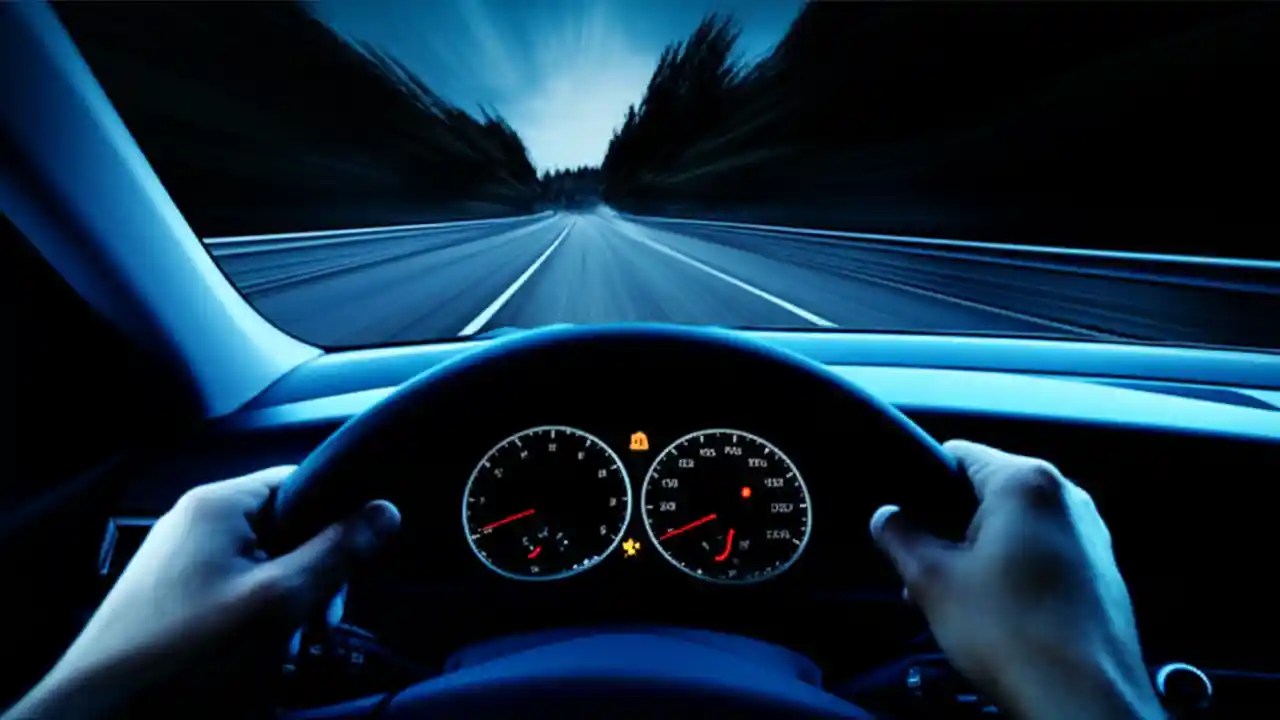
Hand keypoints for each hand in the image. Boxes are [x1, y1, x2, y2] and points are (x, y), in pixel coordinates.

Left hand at [5, 466, 399, 718]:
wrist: (98, 718)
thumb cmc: (186, 653)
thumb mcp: (279, 601)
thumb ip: (338, 552)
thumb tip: (387, 510)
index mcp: (217, 504)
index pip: (302, 481)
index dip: (338, 518)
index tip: (355, 565)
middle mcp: (195, 522)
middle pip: (286, 529)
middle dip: (312, 576)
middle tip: (319, 622)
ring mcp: (179, 563)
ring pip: (263, 569)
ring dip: (287, 607)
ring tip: (283, 648)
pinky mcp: (170, 601)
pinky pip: (234, 596)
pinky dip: (255, 624)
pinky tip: (256, 658)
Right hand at [870, 440, 1162, 719]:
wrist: (1084, 698)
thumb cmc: (1008, 630)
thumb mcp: (933, 580)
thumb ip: (900, 537)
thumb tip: (885, 516)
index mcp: (1025, 482)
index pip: (958, 454)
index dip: (922, 484)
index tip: (905, 523)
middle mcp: (1067, 496)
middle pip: (988, 494)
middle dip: (951, 530)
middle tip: (925, 575)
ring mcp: (1092, 534)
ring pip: (1017, 527)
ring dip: (982, 555)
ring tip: (959, 602)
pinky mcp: (1104, 571)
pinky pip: (1046, 554)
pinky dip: (1016, 572)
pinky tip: (999, 615)